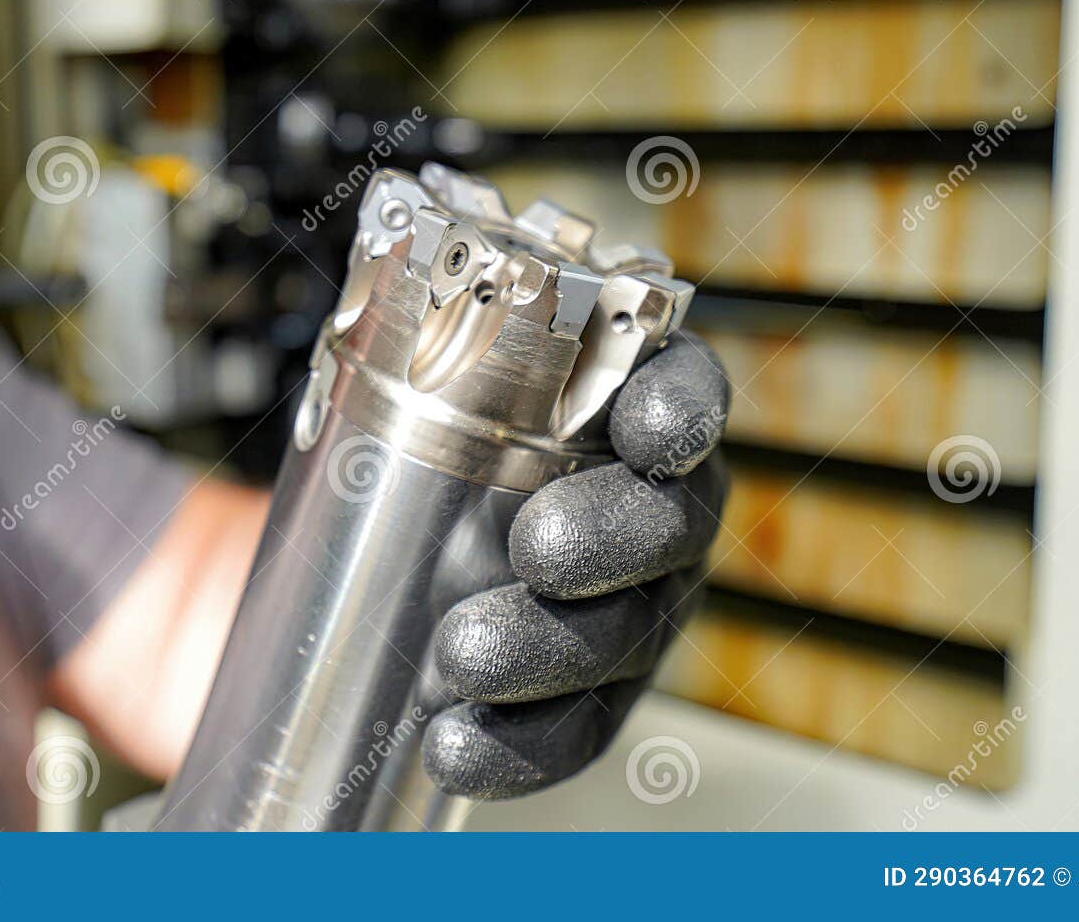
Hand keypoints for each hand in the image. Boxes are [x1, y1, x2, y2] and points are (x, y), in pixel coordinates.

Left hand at [421, 331, 730, 798]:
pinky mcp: (605, 694)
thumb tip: (392, 330)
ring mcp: (644, 608)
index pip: (686, 393)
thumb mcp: (443, 392)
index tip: (646, 430)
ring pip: (625, 636)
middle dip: (609, 537)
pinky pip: (582, 729)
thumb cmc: (443, 443)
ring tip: (460, 657)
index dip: (680, 410)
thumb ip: (449, 363)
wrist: (412, 546)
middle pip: (671, 523)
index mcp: (633, 411)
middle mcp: (661, 507)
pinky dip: (519, 745)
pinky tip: (454, 747)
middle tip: (537, 549)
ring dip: (545, 650)